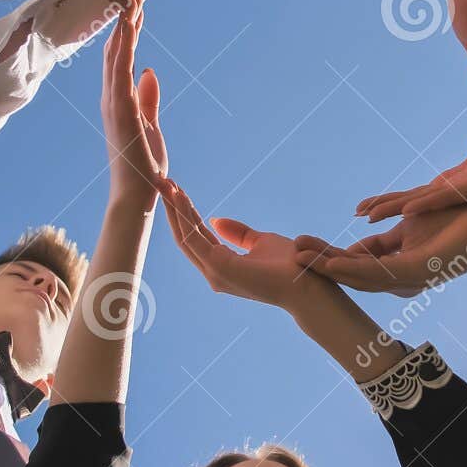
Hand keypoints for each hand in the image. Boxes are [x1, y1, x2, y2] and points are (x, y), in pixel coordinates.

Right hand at [102, 2, 166, 206]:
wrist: (137, 193)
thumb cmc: (143, 165)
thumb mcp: (151, 125)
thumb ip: (149, 98)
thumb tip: (149, 71)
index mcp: (118, 102)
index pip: (122, 61)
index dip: (127, 34)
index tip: (134, 9)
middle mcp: (111, 98)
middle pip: (115, 53)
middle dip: (122, 23)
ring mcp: (113, 102)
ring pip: (115, 55)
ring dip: (121, 26)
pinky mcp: (119, 108)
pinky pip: (119, 69)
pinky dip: (122, 45)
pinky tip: (126, 25)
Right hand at [159, 180, 332, 309]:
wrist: (305, 283)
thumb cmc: (288, 266)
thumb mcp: (260, 242)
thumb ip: (238, 233)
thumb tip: (214, 220)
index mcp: (221, 267)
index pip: (196, 238)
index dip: (184, 214)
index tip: (176, 191)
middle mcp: (213, 272)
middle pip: (184, 237)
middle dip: (172, 209)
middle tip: (162, 183)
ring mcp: (214, 272)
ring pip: (184, 237)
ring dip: (174, 209)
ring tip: (165, 185)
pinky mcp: (219, 267)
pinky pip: (194, 238)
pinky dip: (184, 216)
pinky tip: (179, 197)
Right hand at [291, 203, 466, 296]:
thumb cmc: (456, 218)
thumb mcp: (410, 223)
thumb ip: (384, 235)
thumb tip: (359, 230)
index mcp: (399, 267)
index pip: (357, 264)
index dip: (328, 258)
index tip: (301, 249)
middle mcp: (403, 279)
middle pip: (354, 275)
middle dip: (322, 266)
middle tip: (291, 256)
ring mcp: (412, 278)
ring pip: (363, 277)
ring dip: (333, 269)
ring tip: (305, 261)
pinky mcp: (423, 270)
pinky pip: (383, 271)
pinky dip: (357, 267)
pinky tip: (337, 261)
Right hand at [355, 127, 466, 221]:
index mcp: (455, 183)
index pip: (415, 194)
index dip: (390, 200)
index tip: (366, 207)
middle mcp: (456, 191)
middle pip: (412, 202)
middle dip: (384, 208)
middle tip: (358, 214)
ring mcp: (465, 191)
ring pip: (423, 203)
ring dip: (394, 211)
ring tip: (370, 218)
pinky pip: (446, 197)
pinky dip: (423, 204)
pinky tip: (405, 211)